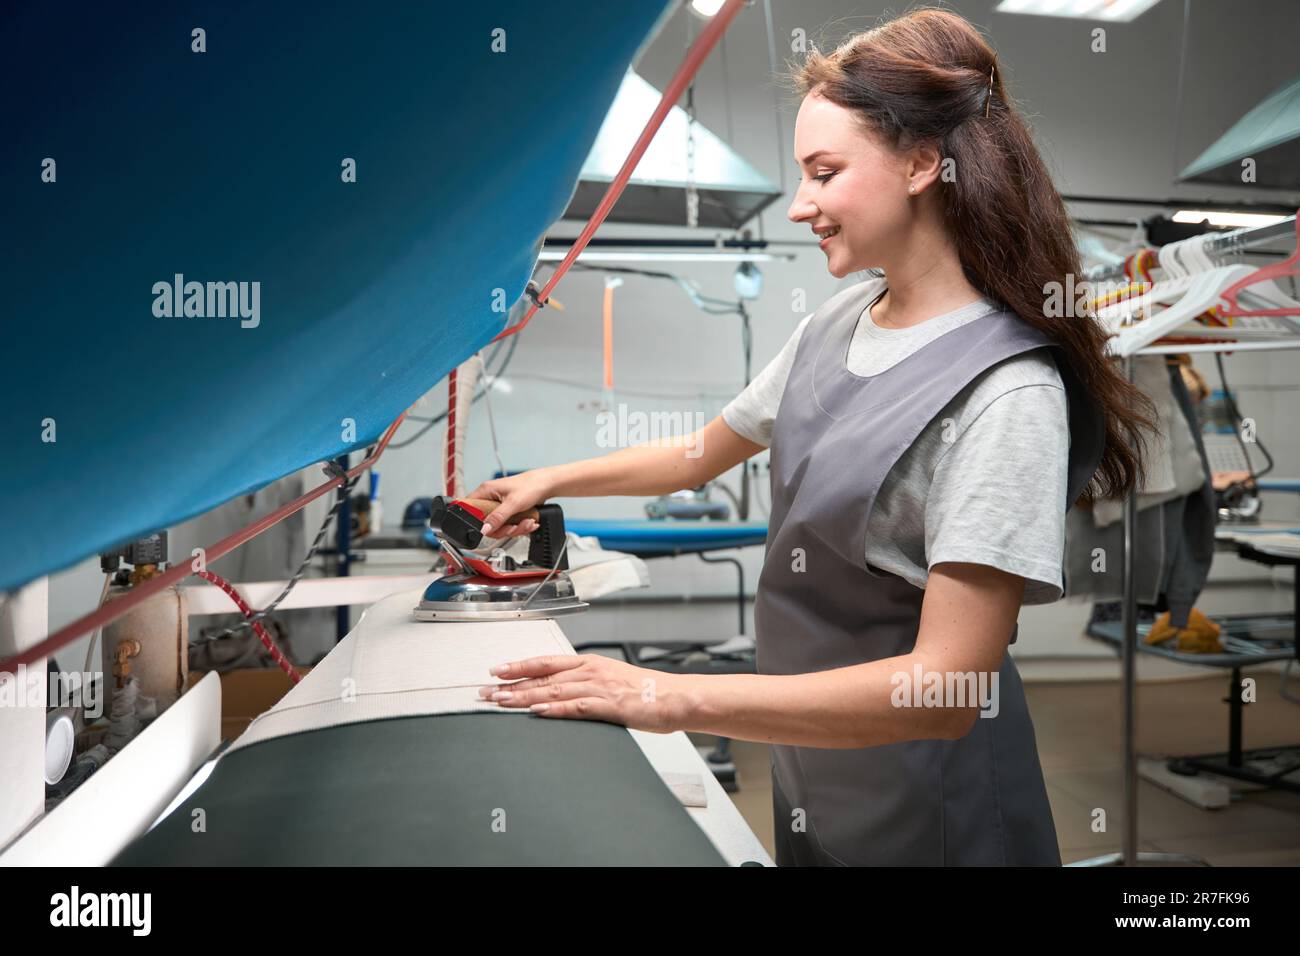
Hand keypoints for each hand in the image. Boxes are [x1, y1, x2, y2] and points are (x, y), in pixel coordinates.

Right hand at [465, 469, 554, 536]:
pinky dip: (519, 526)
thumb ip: (498, 517)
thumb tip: (484, 529)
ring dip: (515, 528)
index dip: (477, 521)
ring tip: (526, 523)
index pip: (470, 509)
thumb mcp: (513, 503)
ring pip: (499, 526)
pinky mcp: (508, 511)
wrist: (547, 485)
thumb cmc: (531, 485)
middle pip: (486, 523)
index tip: (490, 528)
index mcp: (486, 491)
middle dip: (503, 529)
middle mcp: (490, 498)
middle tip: (513, 528)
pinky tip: (528, 522)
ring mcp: (499, 505)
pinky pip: (508, 525)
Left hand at [478, 654, 696, 732]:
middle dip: (511, 684)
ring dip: (524, 697)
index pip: (546, 662)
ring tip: (500, 702)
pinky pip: (575, 707)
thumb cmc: (646, 691)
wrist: (676, 697)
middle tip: (486, 690)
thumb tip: (562, 689)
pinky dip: (553, 710)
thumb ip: (586, 683)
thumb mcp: (612, 679)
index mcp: (590, 664)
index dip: (519, 665)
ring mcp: (599, 688)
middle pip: (543, 676)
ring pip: (553, 691)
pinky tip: (536, 712)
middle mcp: (590, 672)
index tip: (497, 670)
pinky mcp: (609, 706)